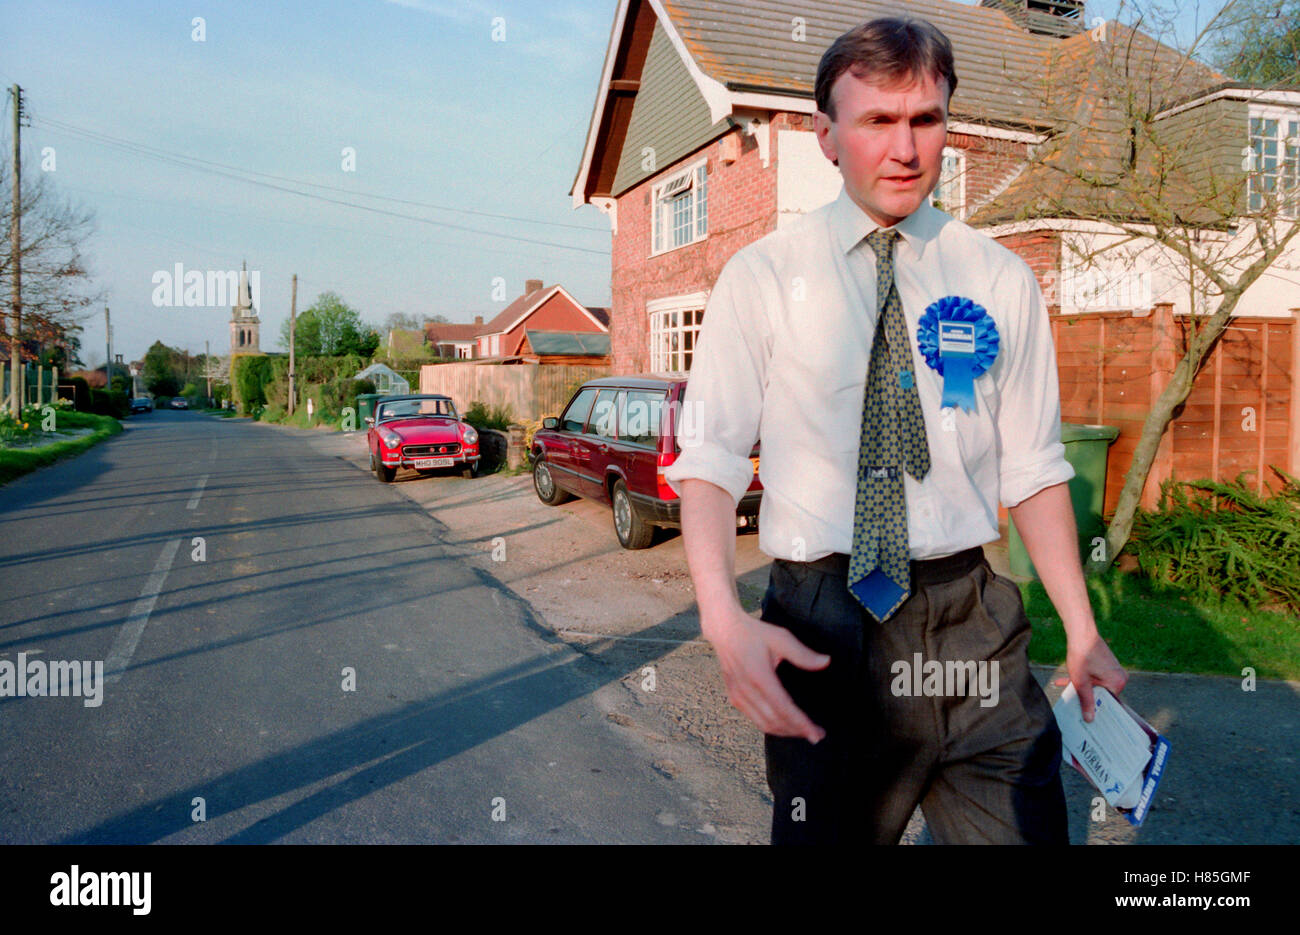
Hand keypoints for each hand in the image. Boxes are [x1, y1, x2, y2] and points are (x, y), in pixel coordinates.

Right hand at [702, 603, 829, 743]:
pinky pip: (755, 719)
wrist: (725, 631)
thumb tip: (826, 662)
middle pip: (775, 722)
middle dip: (797, 731)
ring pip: (764, 724)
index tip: (817, 734)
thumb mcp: (781, 638)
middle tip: (817, 734)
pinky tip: (784, 724)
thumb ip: (803, 654)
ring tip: (803, 731)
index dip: (801, 724)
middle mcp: (747, 691)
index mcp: (760, 677)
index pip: (784, 709)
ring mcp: (738, 696)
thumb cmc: (754, 633)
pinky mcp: (735, 698)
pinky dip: (771, 726)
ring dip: (785, 731)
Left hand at [1054, 629, 1127, 721]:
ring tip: (1066, 688)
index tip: (1086, 716)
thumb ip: (1086, 701)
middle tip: (1073, 703)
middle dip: (1086, 697)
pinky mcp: (1107, 664)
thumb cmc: (1082, 655)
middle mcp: (1120, 677)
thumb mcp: (1081, 682)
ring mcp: (1114, 670)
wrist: (1080, 632)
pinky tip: (1066, 681)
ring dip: (1082, 687)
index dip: (1095, 708)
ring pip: (1096, 685)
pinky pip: (1096, 676)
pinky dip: (1083, 678)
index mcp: (1118, 683)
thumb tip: (1090, 719)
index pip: (1108, 703)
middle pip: (1102, 694)